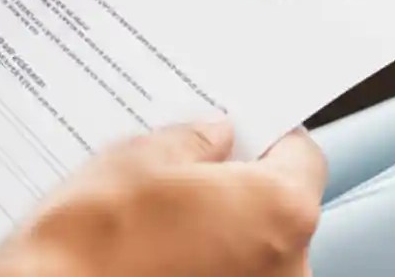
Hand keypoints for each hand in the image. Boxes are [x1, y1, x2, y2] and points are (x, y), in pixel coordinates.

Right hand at [0, 123, 325, 276]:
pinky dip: (200, 270)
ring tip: (159, 221)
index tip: (242, 132)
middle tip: (187, 173)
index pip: (303, 157)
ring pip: (250, 253)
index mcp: (281, 212)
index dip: (269, 139)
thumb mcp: (138, 159)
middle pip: (277, 210)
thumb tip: (214, 137)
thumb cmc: (91, 245)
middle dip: (237, 189)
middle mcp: (288, 268)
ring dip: (217, 235)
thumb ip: (193, 141)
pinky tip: (154, 257)